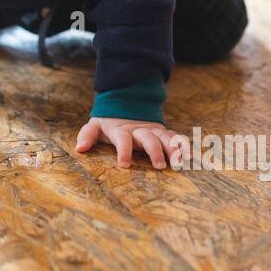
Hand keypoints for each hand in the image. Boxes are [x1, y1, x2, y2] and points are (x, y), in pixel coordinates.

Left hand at [75, 117, 189, 168]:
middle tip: (159, 166)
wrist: (125, 104)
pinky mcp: (162, 132)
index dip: (123, 150)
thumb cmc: (108, 122)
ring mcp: (152, 130)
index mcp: (121, 130)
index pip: (123, 139)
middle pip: (148, 138)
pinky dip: (183, 145)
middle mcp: (139, 130)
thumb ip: (87, 135)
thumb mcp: (95, 126)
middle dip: (154, 151)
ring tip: (180, 161)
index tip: (124, 164)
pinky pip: (175, 138)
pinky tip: (190, 156)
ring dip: (173, 148)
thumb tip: (79, 149)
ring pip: (164, 137)